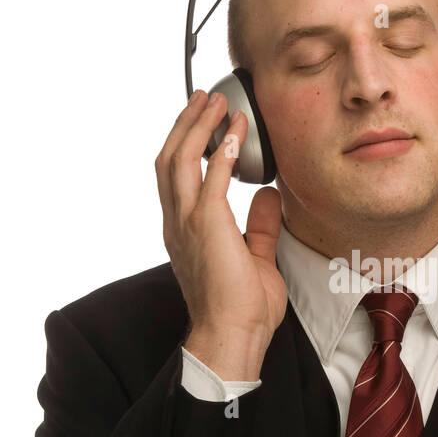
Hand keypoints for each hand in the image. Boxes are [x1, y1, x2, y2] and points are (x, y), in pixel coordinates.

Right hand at [155, 90, 287, 376]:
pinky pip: (211, 174)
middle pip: (168, 159)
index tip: (202, 123)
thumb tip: (268, 197)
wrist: (232, 336)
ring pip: (180, 159)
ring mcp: (186, 222)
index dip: (185, 146)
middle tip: (203, 100)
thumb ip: (260, 227)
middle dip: (184, 125)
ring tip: (215, 102)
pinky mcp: (205, 224)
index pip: (176, 179)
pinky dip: (224, 146)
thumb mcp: (257, 260)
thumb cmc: (242, 310)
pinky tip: (236, 128)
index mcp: (184, 232)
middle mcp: (177, 223)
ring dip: (197, 125)